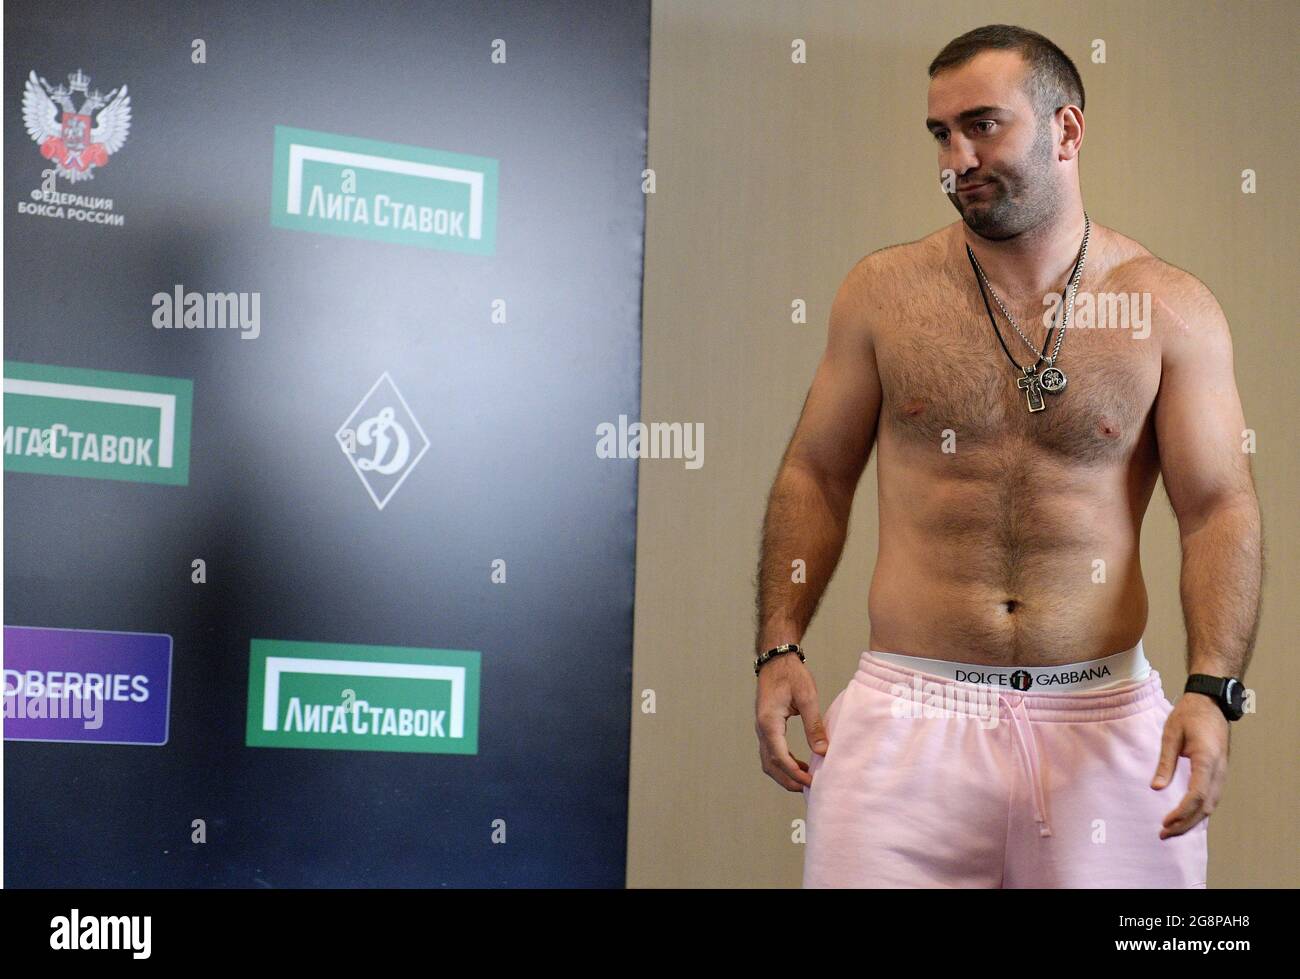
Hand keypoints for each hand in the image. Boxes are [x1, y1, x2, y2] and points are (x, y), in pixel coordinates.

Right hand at [754, 653, 825, 791]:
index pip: (779, 755)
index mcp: (769, 721)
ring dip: (784, 775)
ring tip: (805, 782)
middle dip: (788, 780)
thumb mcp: (807, 697)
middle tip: (809, 790)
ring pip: (768, 761)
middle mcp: (761, 728)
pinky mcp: (767, 727)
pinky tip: (799, 766)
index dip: (794, 772)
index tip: (811, 782)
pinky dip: (783, 764)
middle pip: (770, 764)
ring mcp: (762, 729)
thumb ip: (814, 725)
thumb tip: (823, 751)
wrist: (776, 660)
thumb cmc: (791, 674)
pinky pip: (771, 752)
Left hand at [1151, 692, 1229, 837]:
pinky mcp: (1219, 773)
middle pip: (1205, 806)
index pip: (1197, 795)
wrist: (1211, 703)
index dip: (1182, 812)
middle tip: (1163, 834)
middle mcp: (1218, 770)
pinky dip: (1199, 811)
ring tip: (1171, 831)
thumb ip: (1164, 763)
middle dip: (1185, 824)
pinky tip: (1185, 818)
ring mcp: (1222, 772)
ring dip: (1192, 820)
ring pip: (1210, 805)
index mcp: (1207, 760)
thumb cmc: (1188, 715)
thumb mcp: (1170, 735)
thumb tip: (1155, 788)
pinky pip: (1211, 798)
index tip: (1165, 822)